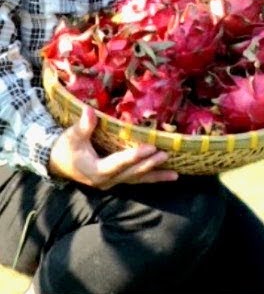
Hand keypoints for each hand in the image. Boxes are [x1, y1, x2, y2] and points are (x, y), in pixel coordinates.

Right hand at [47, 107, 176, 188]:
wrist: (58, 163)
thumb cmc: (65, 148)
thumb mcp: (72, 136)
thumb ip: (83, 126)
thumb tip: (89, 111)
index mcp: (95, 170)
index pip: (117, 163)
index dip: (134, 156)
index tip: (151, 147)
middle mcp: (105, 180)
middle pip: (130, 173)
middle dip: (148, 164)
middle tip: (166, 155)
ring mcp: (112, 182)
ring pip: (136, 179)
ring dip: (155, 176)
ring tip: (175, 175)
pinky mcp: (117, 180)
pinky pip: (137, 179)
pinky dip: (152, 178)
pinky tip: (170, 176)